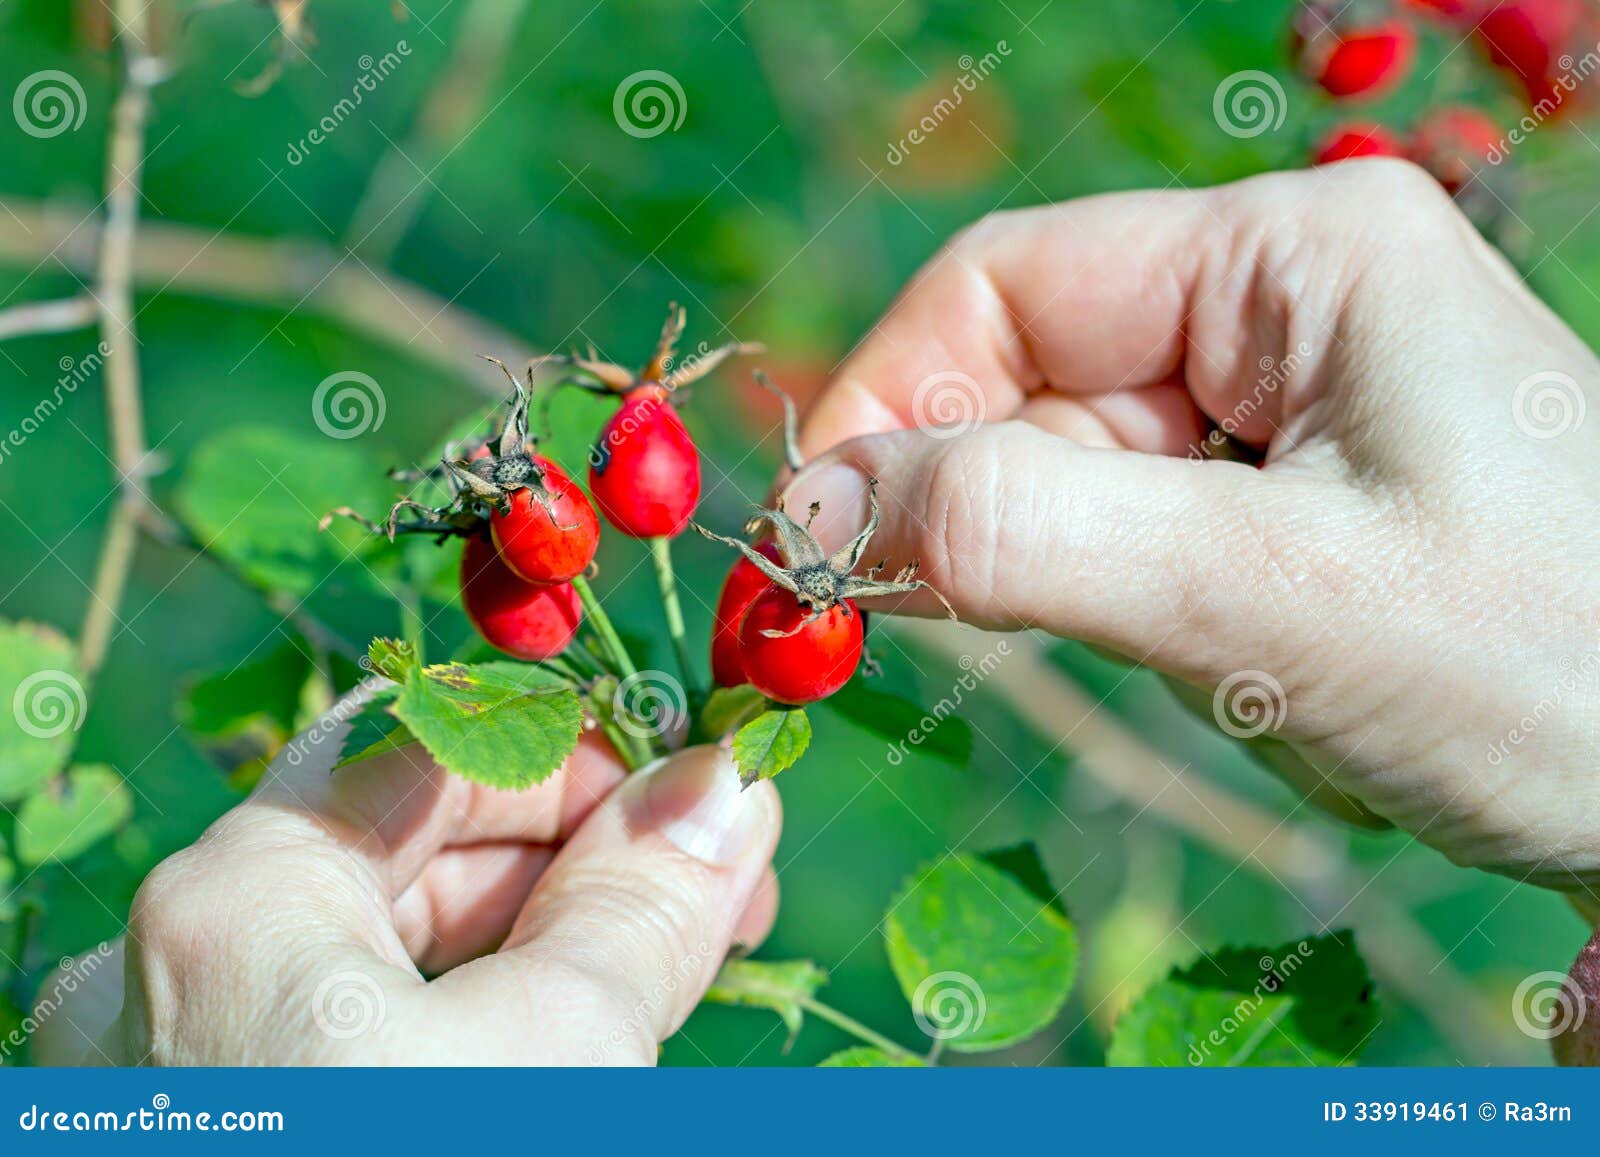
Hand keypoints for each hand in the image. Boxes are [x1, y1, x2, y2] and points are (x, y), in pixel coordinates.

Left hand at [32, 709, 780, 1064]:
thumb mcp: (561, 1053)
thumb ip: (644, 906)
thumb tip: (728, 791)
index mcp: (234, 900)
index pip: (434, 748)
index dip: (586, 759)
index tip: (704, 797)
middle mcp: (177, 969)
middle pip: (414, 845)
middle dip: (582, 854)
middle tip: (721, 885)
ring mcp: (194, 1066)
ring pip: (395, 946)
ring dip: (547, 938)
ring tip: (677, 961)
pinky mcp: (229, 1126)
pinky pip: (366, 1033)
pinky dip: (480, 1020)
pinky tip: (581, 1034)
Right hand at [785, 160, 1599, 891]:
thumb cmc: (1545, 672)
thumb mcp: (1262, 601)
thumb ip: (1022, 535)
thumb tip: (808, 509)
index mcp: (1293, 257)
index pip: (1006, 286)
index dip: (888, 405)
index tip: (814, 542)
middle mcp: (1286, 306)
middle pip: (1036, 391)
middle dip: (1020, 533)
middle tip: (1059, 646)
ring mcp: (1291, 406)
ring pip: (1081, 487)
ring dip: (1119, 603)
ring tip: (1258, 669)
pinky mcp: (1294, 500)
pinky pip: (1148, 552)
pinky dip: (1170, 634)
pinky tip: (1283, 681)